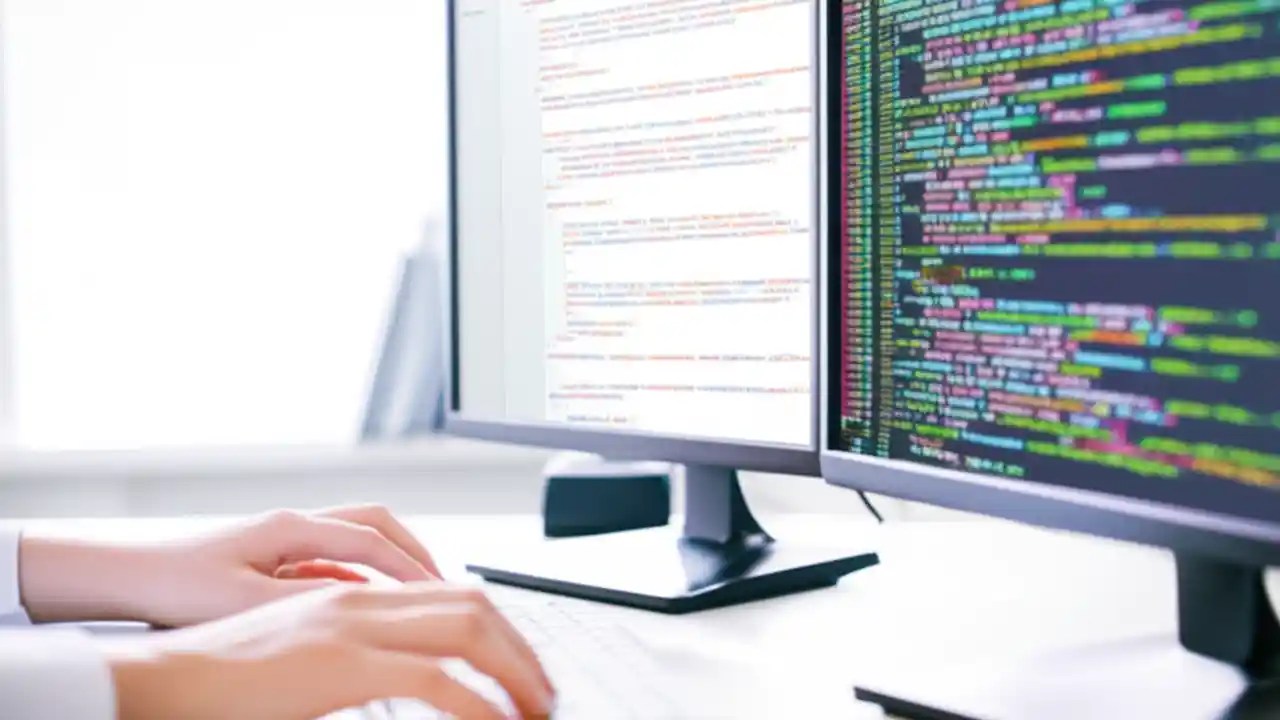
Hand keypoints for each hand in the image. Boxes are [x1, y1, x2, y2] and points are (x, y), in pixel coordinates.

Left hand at [20, 505, 441, 625]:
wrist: (127, 576)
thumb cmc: (175, 585)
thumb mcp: (246, 601)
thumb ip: (307, 601)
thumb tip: (361, 607)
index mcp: (291, 528)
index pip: (371, 541)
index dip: (411, 567)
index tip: (441, 591)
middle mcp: (293, 524)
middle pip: (374, 523)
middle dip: (413, 550)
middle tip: (441, 581)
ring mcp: (284, 538)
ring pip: (355, 538)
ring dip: (389, 561)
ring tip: (414, 591)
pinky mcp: (273, 557)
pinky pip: (333, 559)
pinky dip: (360, 575)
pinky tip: (364, 603)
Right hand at [104, 583, 554, 719]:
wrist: (163, 684)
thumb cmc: (227, 684)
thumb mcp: (310, 665)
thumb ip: (362, 662)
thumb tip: (410, 680)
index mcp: (356, 599)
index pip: (455, 596)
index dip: (502, 630)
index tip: (522, 668)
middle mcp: (362, 602)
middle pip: (475, 605)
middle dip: (522, 650)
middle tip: (542, 694)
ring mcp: (353, 627)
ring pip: (468, 631)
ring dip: (514, 673)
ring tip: (534, 710)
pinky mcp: (340, 665)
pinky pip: (437, 681)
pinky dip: (479, 705)